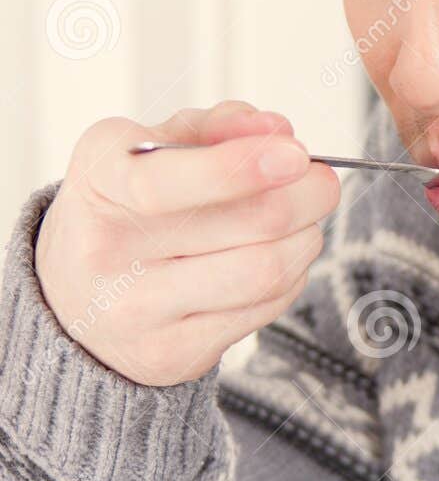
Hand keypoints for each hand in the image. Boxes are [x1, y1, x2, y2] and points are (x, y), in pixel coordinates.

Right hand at [35, 99, 340, 386]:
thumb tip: (277, 130)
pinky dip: (291, 277)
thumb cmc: (131, 205)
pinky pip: (264, 308)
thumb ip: (216, 126)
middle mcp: (105, 250)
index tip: (295, 154)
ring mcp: (136, 310)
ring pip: (265, 271)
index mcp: (99, 181)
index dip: (241, 168)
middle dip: (306, 196)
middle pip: (247, 224)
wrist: (75, 295)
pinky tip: (278, 260)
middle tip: (322, 182)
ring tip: (304, 222)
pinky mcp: (171, 354)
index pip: (165, 182)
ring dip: (306, 239)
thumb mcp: (154, 147)